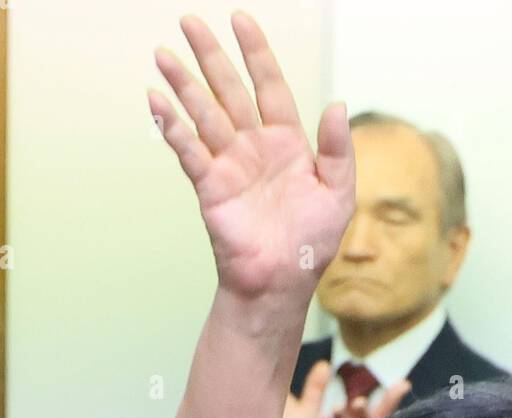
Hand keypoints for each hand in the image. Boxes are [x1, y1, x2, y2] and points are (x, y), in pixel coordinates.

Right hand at [149, 12, 354, 304]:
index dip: (257, 54)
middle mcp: (255, 148)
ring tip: (164, 55)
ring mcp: (230, 165)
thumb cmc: (312, 245)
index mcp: (288, 144)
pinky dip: (172, 127)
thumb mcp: (339, 195)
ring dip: (184, 84)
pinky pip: (189, 151)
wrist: (283, 283)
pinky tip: (157, 102)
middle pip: (230, 91)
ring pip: (204, 114)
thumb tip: (338, 105)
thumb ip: (338, 150)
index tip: (240, 21)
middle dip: (211, 57)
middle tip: (190, 21)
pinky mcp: (210, 187)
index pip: (270, 87)